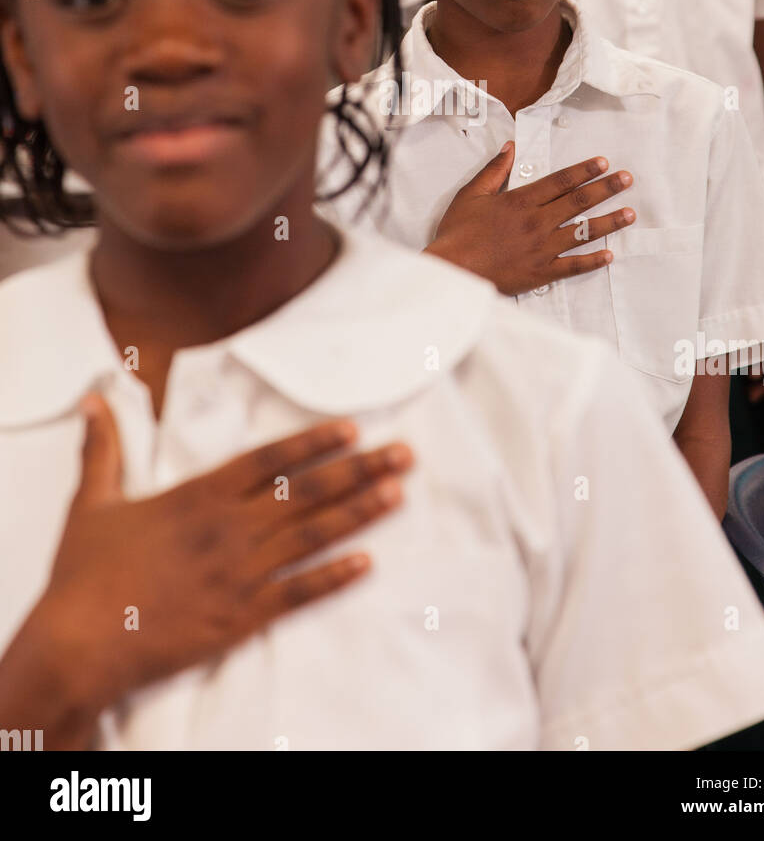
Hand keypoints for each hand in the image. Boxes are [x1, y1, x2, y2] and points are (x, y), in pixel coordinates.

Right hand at [14, 397, 412, 736]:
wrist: (80, 642)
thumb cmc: (85, 574)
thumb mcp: (94, 502)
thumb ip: (105, 448)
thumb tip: (95, 399)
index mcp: (199, 495)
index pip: (271, 460)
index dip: (315, 443)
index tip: (354, 428)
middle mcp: (229, 527)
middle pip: (307, 492)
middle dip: (360, 470)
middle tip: (404, 455)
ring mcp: (239, 573)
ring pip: (311, 536)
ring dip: (359, 513)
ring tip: (397, 494)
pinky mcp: (241, 617)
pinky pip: (298, 593)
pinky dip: (334, 578)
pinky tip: (366, 564)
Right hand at [426, 141, 634, 295]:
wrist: (453, 270)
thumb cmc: (458, 233)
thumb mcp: (472, 194)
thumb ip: (494, 170)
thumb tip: (510, 147)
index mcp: (521, 201)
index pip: (561, 181)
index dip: (584, 170)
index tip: (604, 163)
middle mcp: (537, 222)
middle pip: (579, 202)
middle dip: (606, 189)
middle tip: (627, 180)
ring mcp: (542, 248)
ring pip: (583, 232)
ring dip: (609, 222)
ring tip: (630, 214)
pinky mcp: (541, 272)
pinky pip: (573, 266)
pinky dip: (593, 261)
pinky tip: (610, 255)